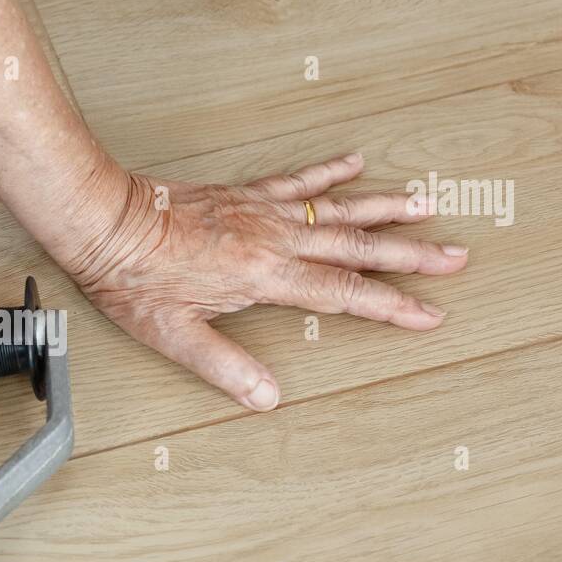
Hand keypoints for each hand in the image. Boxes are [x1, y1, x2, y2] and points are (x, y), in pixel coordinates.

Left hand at [62, 152, 466, 411]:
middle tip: (455, 257)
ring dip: (386, 207)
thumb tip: (268, 399)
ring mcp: (261, 211)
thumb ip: (225, 367)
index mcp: (264, 276)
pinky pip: (297, 180)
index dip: (390, 306)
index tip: (429, 314)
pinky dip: (328, 172)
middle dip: (409, 256)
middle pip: (356, 246)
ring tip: (429, 201)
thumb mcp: (174, 335)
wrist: (106, 222)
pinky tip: (355, 161)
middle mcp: (273, 239)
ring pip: (337, 208)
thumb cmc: (134, 279)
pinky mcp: (244, 193)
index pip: (342, 294)